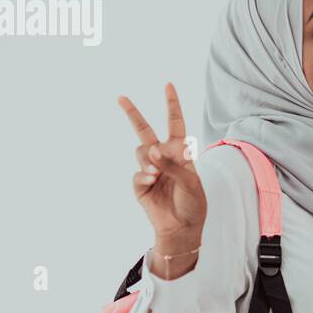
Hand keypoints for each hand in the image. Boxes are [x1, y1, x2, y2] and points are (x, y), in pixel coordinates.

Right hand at [117, 83, 205, 250]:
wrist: (182, 227)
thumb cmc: (192, 202)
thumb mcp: (191, 181)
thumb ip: (172, 164)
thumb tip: (151, 151)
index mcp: (180, 151)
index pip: (175, 123)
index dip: (172, 104)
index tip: (168, 85)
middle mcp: (163, 156)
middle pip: (144, 130)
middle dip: (132, 114)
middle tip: (120, 97)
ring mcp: (150, 169)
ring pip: (140, 152)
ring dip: (147, 159)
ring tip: (156, 173)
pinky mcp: (140, 184)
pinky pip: (138, 173)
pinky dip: (145, 176)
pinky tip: (152, 182)